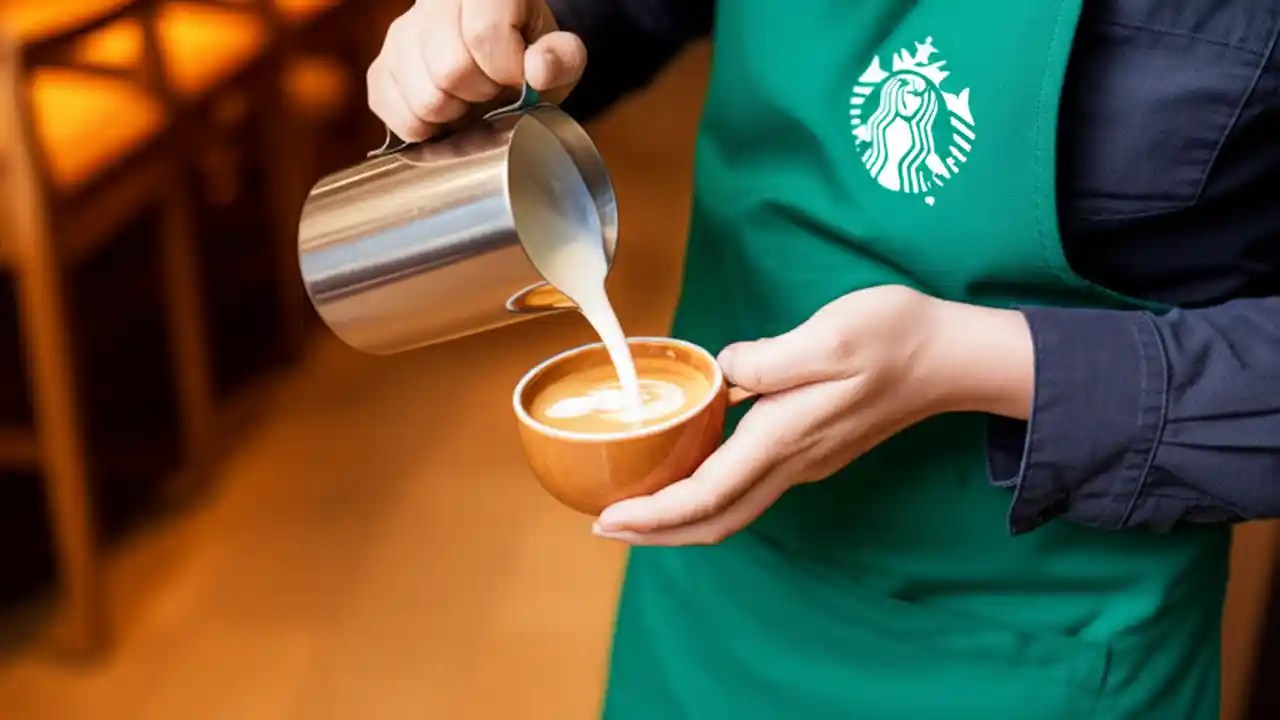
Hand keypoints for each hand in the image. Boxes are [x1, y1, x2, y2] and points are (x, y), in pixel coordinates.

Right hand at [367, 0, 586, 141]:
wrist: (498, 61)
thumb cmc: (529, 57)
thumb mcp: (561, 56)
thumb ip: (561, 58)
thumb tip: (538, 69)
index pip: (483, 35)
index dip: (505, 70)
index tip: (518, 78)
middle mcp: (432, 2)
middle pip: (449, 70)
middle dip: (480, 94)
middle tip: (492, 90)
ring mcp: (400, 35)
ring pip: (422, 97)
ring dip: (453, 114)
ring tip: (468, 100)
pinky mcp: (381, 68)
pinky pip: (392, 111)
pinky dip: (422, 126)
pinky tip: (444, 112)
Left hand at [592, 285, 1033, 545]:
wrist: (949, 357)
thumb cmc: (892, 338)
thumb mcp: (827, 336)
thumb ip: (766, 359)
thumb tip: (722, 373)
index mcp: (784, 437)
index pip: (706, 495)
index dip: (654, 516)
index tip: (609, 520)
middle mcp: (791, 462)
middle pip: (715, 521)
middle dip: (656, 533)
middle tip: (605, 528)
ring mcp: (804, 463)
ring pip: (731, 510)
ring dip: (679, 519)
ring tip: (634, 508)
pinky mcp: (811, 452)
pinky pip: (746, 489)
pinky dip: (705, 496)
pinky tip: (684, 473)